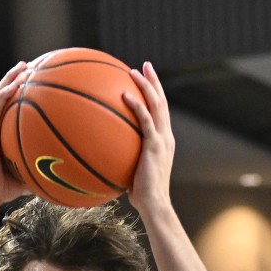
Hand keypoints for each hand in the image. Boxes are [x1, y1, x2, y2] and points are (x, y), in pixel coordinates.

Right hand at [0, 61, 31, 207]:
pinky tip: (15, 84)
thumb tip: (62, 172)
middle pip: (7, 96)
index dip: (22, 92)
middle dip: (18, 79)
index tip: (35, 79)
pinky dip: (4, 95)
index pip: (13, 107)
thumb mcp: (27, 173)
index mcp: (4, 133)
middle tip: (31, 65)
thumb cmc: (5, 187)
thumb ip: (40, 166)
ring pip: (0, 96)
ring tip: (23, 66)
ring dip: (11, 79)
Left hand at [123, 62, 174, 212]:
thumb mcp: (132, 172)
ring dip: (146, 85)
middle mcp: (166, 137)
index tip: (146, 81)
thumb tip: (104, 157)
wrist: (154, 204)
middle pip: (162, 102)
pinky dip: (136, 105)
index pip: (161, 113)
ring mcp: (162, 140)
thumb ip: (123, 160)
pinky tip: (124, 94)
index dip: (155, 95)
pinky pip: (145, 120)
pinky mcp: (155, 145)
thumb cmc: (142, 195)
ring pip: (157, 105)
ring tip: (134, 71)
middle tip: (145, 66)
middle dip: (154, 81)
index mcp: (164, 141)